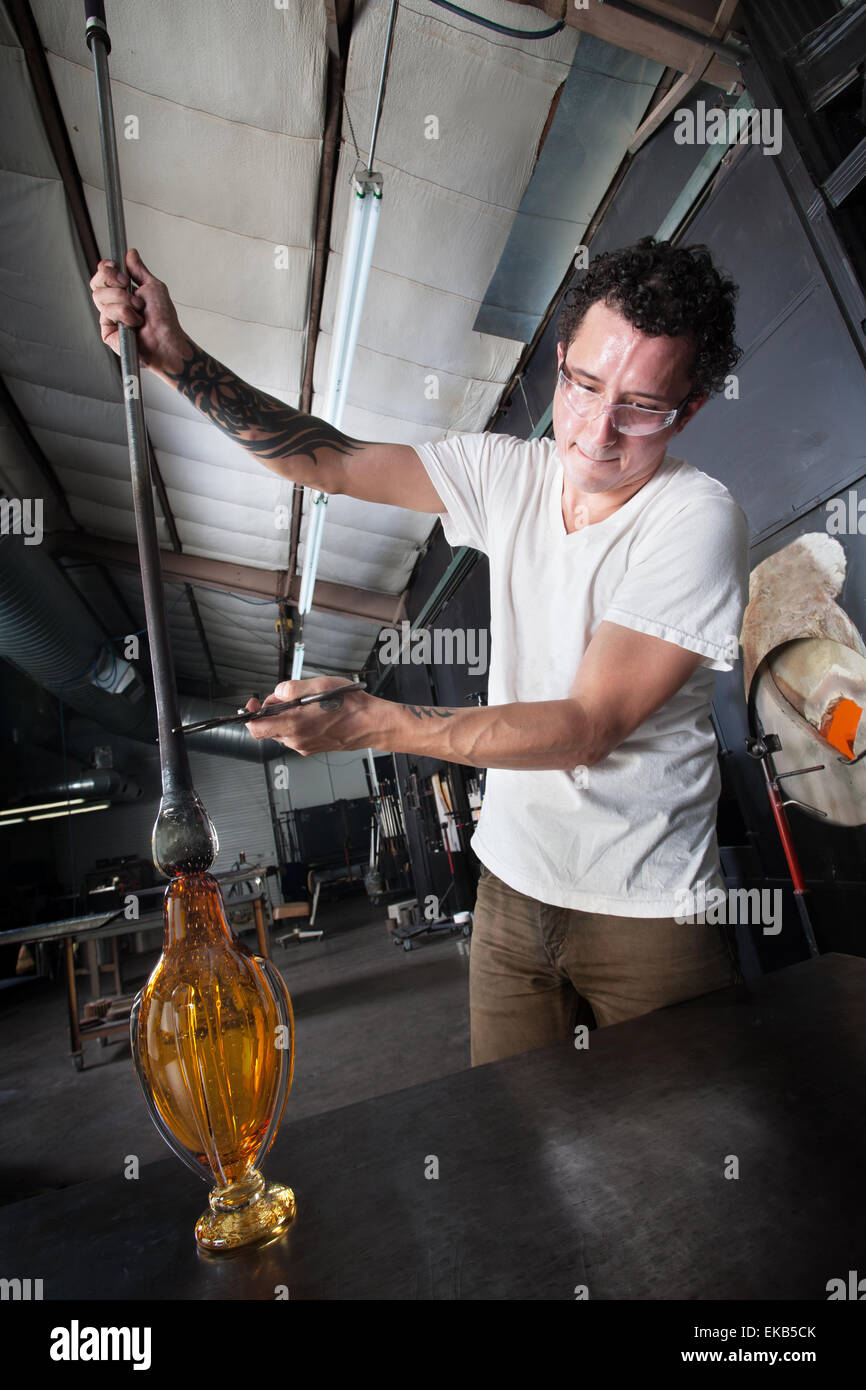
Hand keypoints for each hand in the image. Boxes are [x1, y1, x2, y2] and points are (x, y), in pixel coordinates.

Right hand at [89, 248, 188, 374]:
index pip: (103, 274)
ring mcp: (109, 318)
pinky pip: (106, 312)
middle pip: (96, 282)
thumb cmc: (164, 319)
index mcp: (122, 292)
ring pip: (100, 296)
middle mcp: (113, 304)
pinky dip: (124, 314)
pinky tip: (135, 322)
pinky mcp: (107, 331)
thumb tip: (131, 254)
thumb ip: (139, 270)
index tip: (117, 267)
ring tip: (138, 310)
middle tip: (128, 287)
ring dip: (123, 300)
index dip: (107, 269)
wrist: (165, 340)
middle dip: (113, 280)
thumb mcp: (153, 287)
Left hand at [244, 677, 382, 754]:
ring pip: (283, 732)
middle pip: (269, 728)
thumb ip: (291, 688)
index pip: (256, 728)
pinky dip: (298, 724)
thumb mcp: (318, 685)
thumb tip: (278, 692)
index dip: (250, 716)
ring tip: (306, 703)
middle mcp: (297, 740)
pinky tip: (314, 713)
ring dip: (286, 717)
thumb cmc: (350, 705)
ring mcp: (305, 746)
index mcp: (294, 725)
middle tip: (286, 696)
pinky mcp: (313, 748)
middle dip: (272, 711)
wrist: (370, 723)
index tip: (253, 705)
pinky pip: (296, 736)